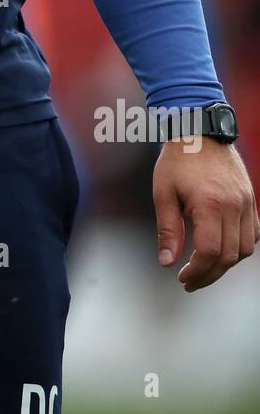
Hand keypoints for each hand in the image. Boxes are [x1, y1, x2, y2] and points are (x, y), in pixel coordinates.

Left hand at [153, 136, 259, 291]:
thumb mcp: (163, 193)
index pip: (209, 251)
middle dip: (209, 275)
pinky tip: (224, 251)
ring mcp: (246, 202)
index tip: (182, 278)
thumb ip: (167, 229)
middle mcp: (234, 205)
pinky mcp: (251, 199)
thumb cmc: (178, 160)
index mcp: (210, 204)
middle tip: (191, 282)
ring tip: (205, 270)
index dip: (197, 271)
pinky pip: (253, 234)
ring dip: (226, 265)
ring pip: (245, 249)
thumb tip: (167, 262)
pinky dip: (241, 248)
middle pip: (229, 256)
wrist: (200, 131)